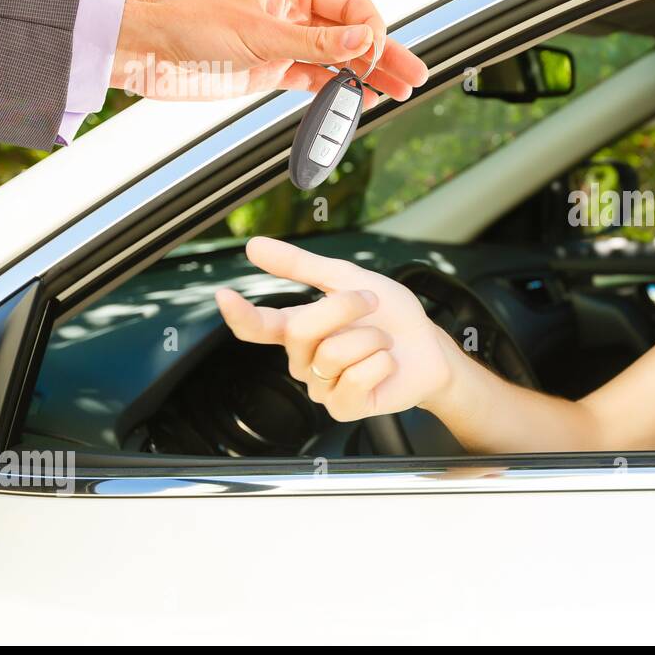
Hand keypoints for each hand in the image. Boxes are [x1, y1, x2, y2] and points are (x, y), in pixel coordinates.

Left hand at [111, 0, 427, 106]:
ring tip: (399, 92)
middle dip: (385, 55)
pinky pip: (318, 79)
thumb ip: (316, 43)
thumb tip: (365, 38)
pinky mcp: (274, 70)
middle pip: (353, 34)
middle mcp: (294, 14)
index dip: (372, 31)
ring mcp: (286, 43)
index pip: (352, 6)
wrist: (146, 52)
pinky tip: (361, 100)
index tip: (378, 57)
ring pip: (340, 59)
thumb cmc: (192, 27)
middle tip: (416, 76)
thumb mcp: (259, 36)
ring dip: (368, 76)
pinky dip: (339, 90)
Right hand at [215, 237, 451, 421]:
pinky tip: (386, 364)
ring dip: (371, 337)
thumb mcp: (349, 279)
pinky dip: (381, 363)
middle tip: (371, 302)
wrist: (429, 347)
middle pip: (302, 330)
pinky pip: (356, 378)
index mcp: (299, 329)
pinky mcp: (344, 408)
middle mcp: (303, 360)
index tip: (225, 296)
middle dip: (344, 307)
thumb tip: (255, 247)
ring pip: (333, 354)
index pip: (258, 327)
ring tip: (382, 341)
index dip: (240, 314)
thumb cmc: (390, 316)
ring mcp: (322, 387)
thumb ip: (302, 266)